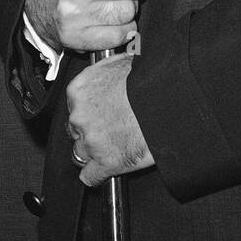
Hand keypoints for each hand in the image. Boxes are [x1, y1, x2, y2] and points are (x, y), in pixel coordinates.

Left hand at [66, 54, 153, 187]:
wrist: (166, 104)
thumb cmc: (149, 82)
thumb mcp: (124, 63)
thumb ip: (108, 70)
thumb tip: (113, 67)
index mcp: (79, 89)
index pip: (73, 105)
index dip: (88, 111)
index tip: (98, 113)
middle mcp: (79, 116)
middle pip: (75, 129)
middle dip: (89, 131)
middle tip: (109, 130)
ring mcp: (90, 141)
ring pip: (80, 152)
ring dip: (92, 152)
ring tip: (109, 148)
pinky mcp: (105, 163)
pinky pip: (90, 176)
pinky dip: (96, 176)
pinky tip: (103, 172)